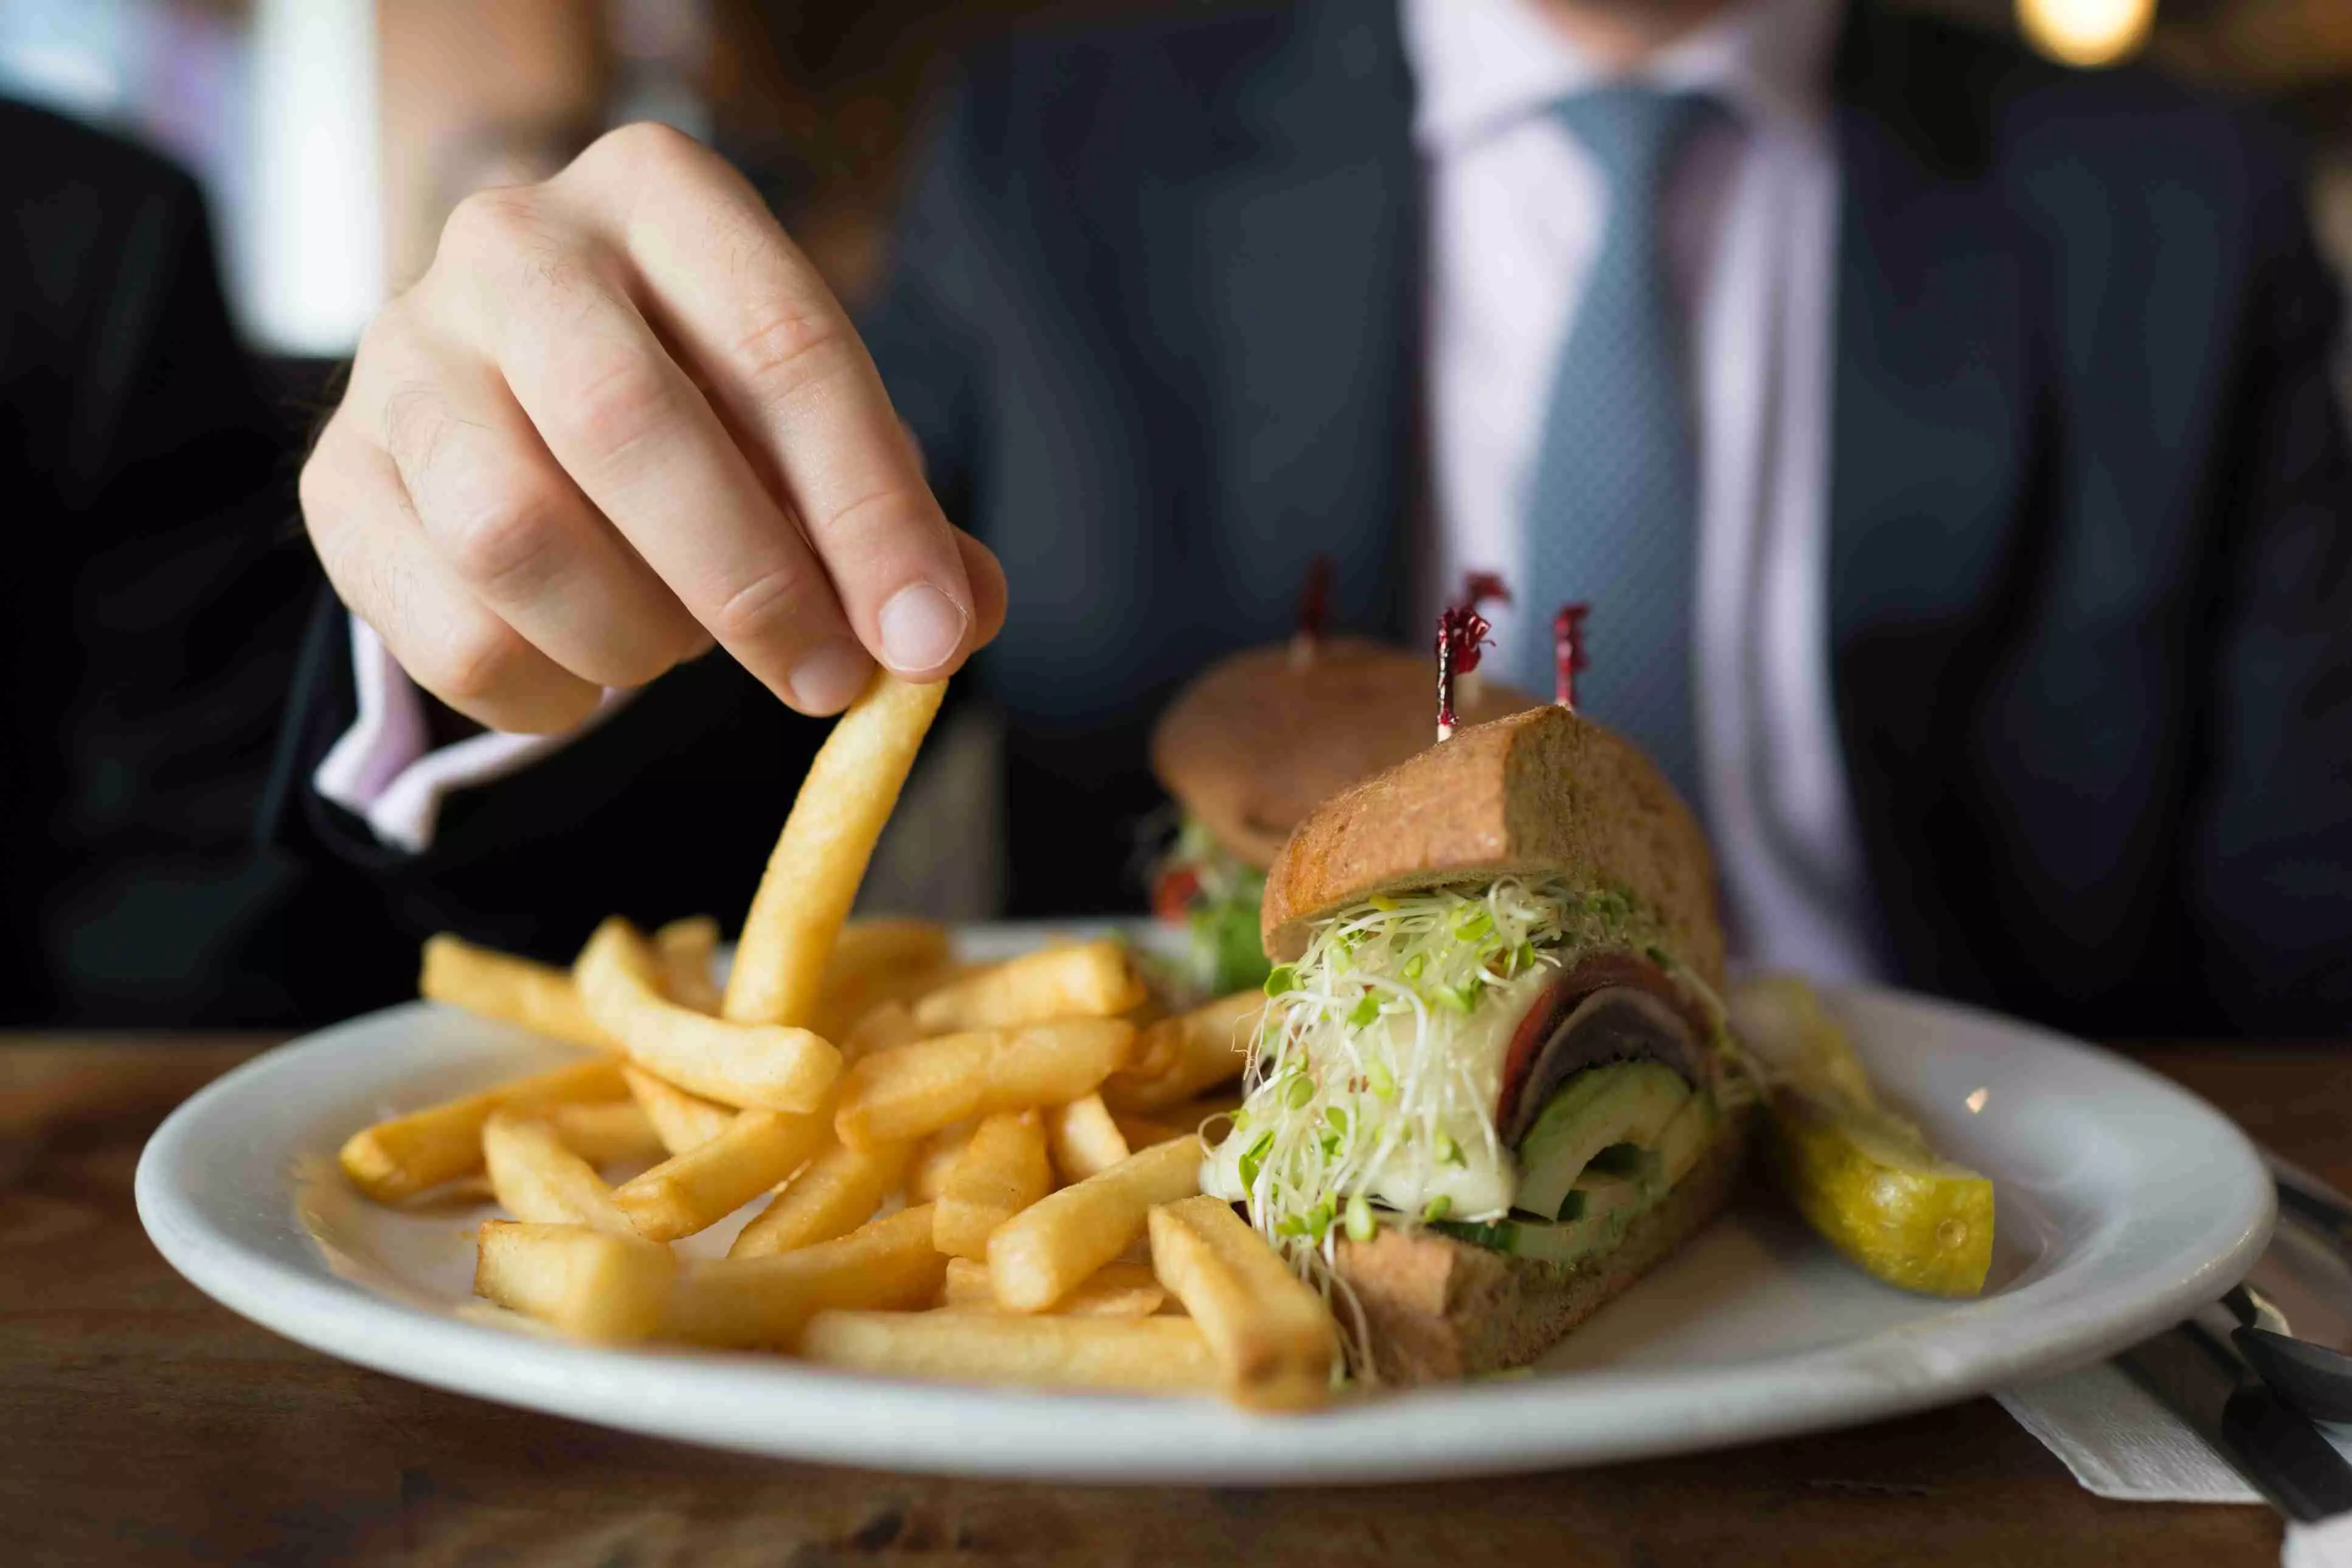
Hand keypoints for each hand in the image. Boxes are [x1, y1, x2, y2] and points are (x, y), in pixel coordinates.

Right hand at [300, 123, 1005, 730]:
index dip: (868, 509)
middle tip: (823, 682)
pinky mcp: (337, 479)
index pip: (781, 344)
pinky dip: (546, 694)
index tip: (925, 635)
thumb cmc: (703, 410)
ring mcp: (401, 356)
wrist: (517, 386)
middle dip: (750, 582)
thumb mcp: (811, 432)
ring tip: (680, 647)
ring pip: (512, 530)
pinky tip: (591, 678)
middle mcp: (512, 244)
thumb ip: (894, 522)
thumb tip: (951, 623)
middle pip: (625, 421)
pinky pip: (445, 630)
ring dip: (634, 634)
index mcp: (659, 195)